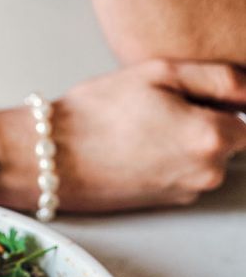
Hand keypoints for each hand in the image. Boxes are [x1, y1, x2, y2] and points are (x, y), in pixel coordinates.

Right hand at [0, 59, 245, 212]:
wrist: (49, 158)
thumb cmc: (95, 114)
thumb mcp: (159, 73)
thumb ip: (221, 79)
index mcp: (212, 138)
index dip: (223, 100)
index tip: (190, 95)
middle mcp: (206, 173)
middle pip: (230, 138)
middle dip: (206, 118)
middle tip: (159, 103)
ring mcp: (185, 192)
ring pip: (205, 156)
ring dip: (184, 138)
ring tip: (142, 123)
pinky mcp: (165, 203)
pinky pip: (183, 172)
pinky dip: (167, 156)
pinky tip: (135, 143)